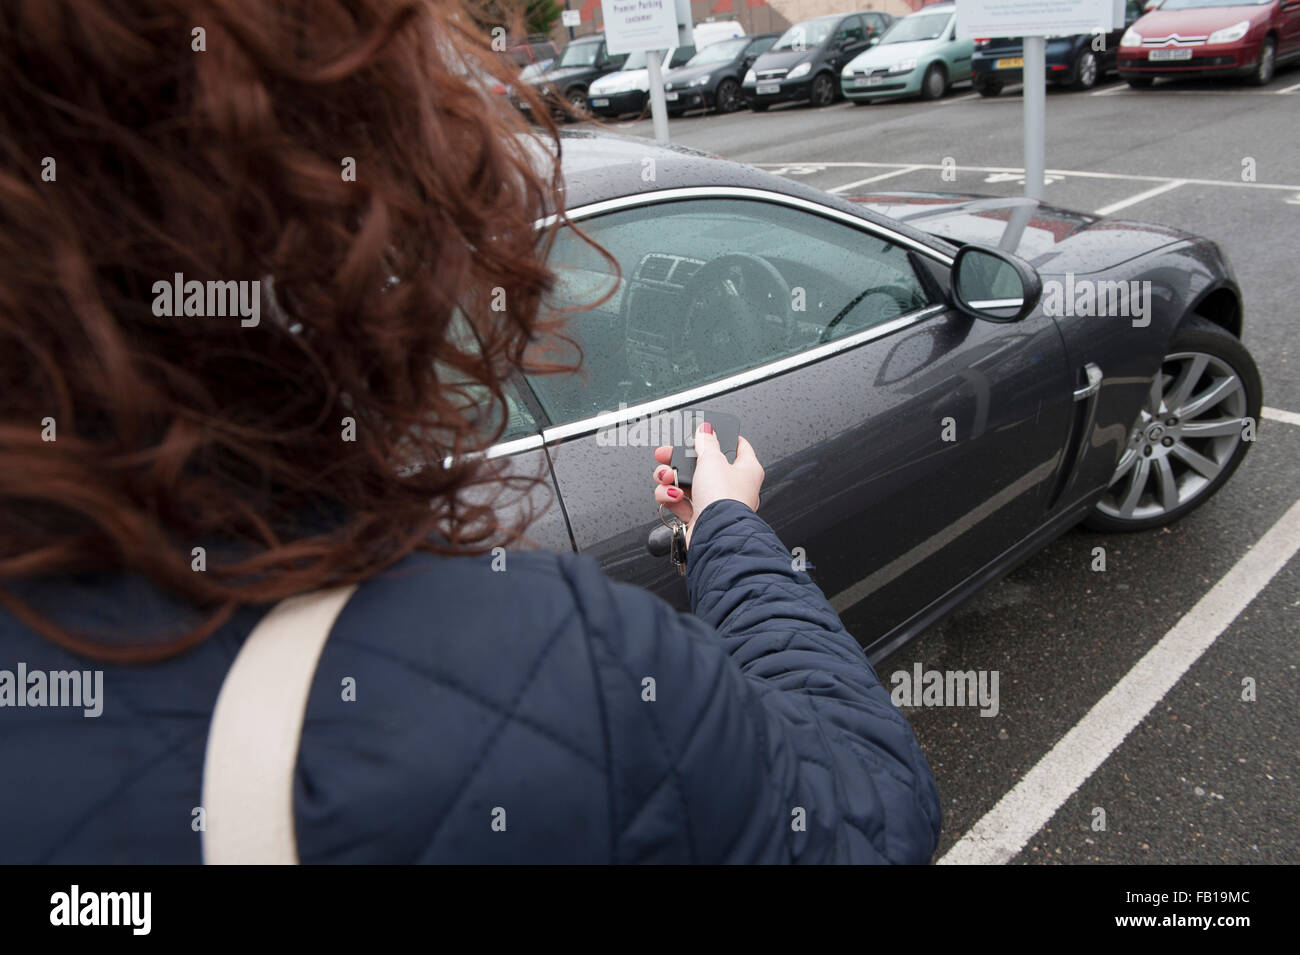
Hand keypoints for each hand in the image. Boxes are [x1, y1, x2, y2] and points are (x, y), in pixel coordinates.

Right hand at [651, 421, 763, 546]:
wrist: (714, 534)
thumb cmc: (724, 500)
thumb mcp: (712, 460)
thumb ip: (706, 442)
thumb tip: (706, 429)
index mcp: (746, 469)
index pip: (736, 446)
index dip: (719, 437)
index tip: (703, 433)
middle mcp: (732, 486)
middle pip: (701, 464)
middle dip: (679, 461)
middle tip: (665, 456)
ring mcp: (715, 503)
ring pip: (685, 483)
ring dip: (671, 479)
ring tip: (668, 479)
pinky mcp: (699, 517)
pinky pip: (679, 502)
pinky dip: (672, 499)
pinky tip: (673, 497)